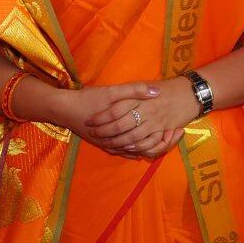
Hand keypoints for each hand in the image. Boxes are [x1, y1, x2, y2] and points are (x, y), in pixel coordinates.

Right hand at [44, 82, 166, 156]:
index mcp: (124, 127)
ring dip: (148, 148)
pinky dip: (132, 151)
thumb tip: (157, 92)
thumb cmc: (89, 99)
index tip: (180, 130)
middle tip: (176, 136)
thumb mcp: (112, 91)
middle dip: (162, 143)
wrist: (64, 110)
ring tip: (164, 143)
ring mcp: (110, 145)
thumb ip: (135, 90)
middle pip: (146, 147)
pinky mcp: (103, 144)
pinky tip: (140, 150)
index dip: (167, 135)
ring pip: (134, 151)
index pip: (152, 137)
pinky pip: (122, 152)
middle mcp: (118, 141)